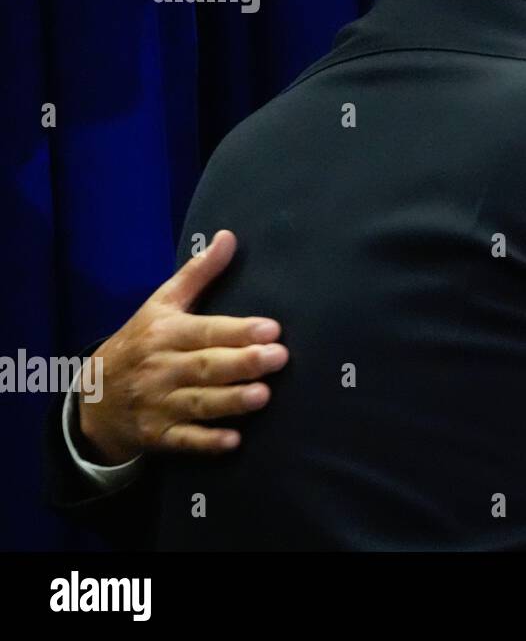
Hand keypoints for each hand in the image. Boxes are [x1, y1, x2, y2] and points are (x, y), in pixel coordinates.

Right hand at [77, 230, 288, 463]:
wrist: (92, 397)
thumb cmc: (140, 342)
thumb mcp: (162, 304)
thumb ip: (198, 273)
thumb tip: (228, 236)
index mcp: (164, 333)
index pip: (206, 331)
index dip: (238, 330)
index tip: (272, 329)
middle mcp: (159, 368)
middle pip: (205, 366)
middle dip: (242, 363)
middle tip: (279, 358)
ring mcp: (157, 404)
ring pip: (198, 403)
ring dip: (230, 402)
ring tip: (264, 395)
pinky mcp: (158, 436)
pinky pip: (184, 441)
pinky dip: (207, 442)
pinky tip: (233, 442)